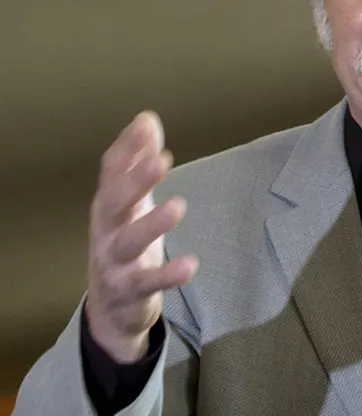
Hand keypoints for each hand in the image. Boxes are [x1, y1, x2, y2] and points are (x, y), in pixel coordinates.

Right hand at [84, 112, 197, 362]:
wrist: (112, 307)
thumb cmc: (125, 242)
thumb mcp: (132, 202)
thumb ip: (138, 162)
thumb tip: (146, 119)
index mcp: (108, 205)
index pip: (110, 171)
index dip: (126, 147)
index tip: (146, 123)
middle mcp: (105, 230)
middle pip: (114, 202)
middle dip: (135, 180)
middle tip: (161, 160)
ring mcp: (114, 262)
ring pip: (128, 242)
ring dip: (152, 224)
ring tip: (178, 206)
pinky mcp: (129, 290)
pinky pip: (147, 282)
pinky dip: (167, 274)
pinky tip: (189, 265)